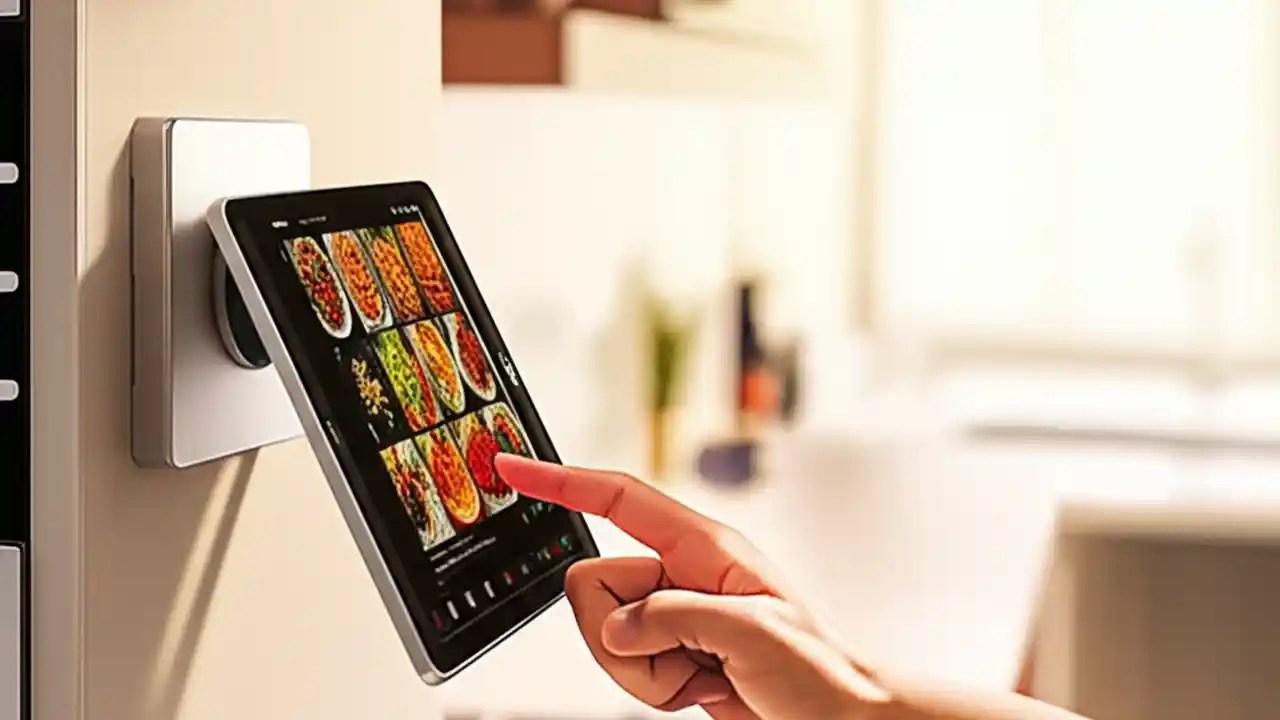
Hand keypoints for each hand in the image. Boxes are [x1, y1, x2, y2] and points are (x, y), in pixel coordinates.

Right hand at [495, 455, 888, 719]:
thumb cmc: (819, 670)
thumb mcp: (753, 631)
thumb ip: (673, 617)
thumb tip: (618, 625)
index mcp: (704, 546)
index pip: (619, 498)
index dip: (562, 480)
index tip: (512, 468)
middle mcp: (680, 576)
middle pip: (592, 584)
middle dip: (627, 633)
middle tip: (689, 655)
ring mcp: (671, 618)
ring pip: (602, 634)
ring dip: (646, 671)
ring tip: (704, 675)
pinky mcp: (669, 655)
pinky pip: (623, 670)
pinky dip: (655, 690)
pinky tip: (702, 689)